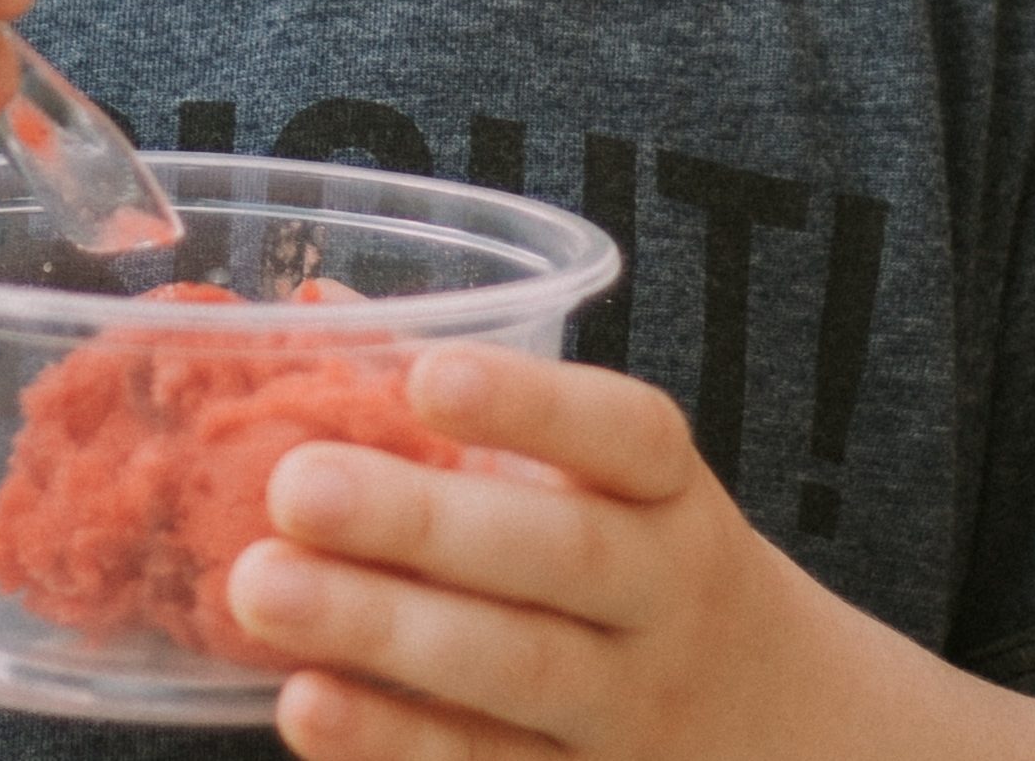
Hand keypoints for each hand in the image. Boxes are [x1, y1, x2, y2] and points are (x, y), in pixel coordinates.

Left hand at [225, 347, 831, 758]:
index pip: (626, 436)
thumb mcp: (600, 478)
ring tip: (261, 588)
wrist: (773, 724)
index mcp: (668, 492)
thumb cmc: (634, 555)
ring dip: (383, 630)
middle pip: (558, 555)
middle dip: (419, 522)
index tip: (428, 377)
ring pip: (515, 670)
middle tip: (293, 488)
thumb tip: (316, 316)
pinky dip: (392, 742)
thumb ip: (472, 403)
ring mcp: (628, 709)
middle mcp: (662, 599)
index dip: (533, 406)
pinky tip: (305, 702)